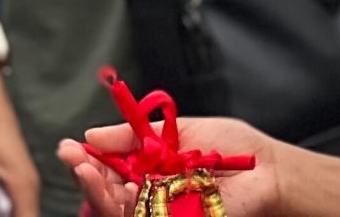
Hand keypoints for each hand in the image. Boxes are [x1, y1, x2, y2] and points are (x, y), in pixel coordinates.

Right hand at [60, 117, 295, 216]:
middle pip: (107, 195)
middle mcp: (151, 195)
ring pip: (118, 212)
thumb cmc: (233, 148)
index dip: (87, 159)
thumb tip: (92, 133)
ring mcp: (161, 213)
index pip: (110, 169)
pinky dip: (126, 208)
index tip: (70, 146)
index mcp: (151, 170)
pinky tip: (121, 190)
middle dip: (86, 177)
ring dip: (98, 193)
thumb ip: (136, 134)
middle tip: (73, 158)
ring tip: (87, 170)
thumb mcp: (182, 130)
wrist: (269, 170)